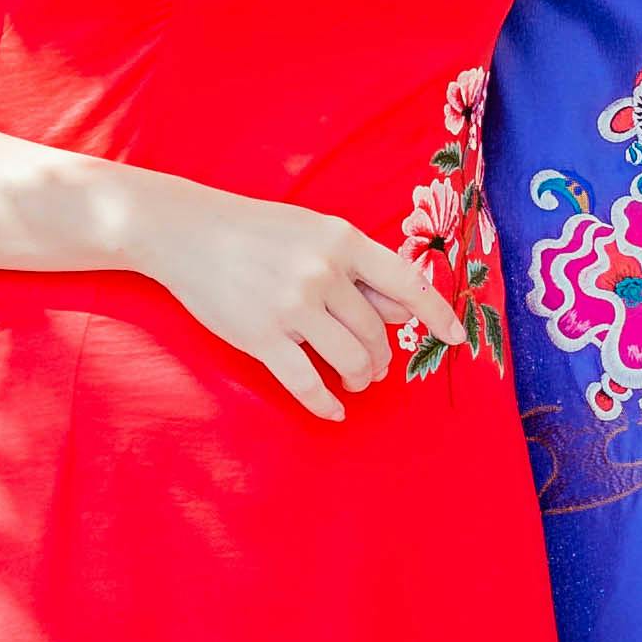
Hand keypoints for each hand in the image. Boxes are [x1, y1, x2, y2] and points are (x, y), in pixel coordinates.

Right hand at [127, 178, 464, 422]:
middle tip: (375, 368)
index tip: (456, 337)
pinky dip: (326, 403)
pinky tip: (334, 410)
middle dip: (383, 358)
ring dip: (360, 379)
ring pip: (351, 360)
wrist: (185, 230)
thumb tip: (401, 309)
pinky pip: (306, 383)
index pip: (407, 284)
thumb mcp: (316, 230)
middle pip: (376, 332)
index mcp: (343, 241)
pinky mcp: (261, 336)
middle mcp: (324, 272)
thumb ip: (357, 266)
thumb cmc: (257, 231)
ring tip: (356, 381)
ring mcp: (292, 306)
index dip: (437, 314)